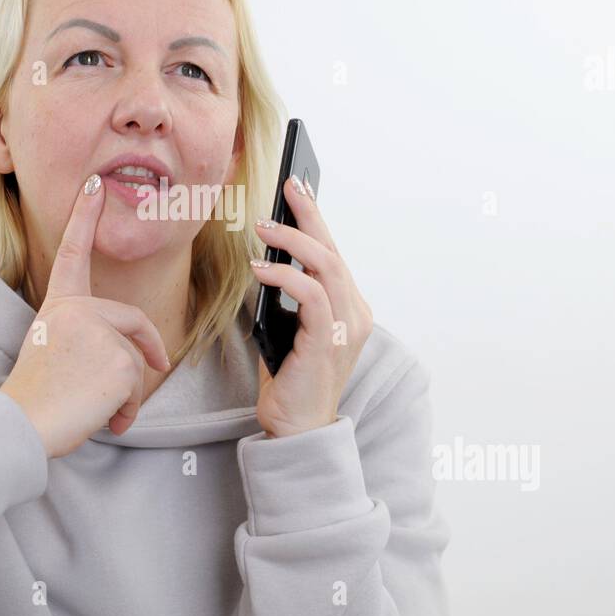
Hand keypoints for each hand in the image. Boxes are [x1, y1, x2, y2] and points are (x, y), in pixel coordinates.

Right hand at [0, 173, 171, 457]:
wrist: (22, 423)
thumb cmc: (34, 397)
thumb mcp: (54, 353)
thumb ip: (86, 340)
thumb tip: (132, 361)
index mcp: (59, 305)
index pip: (72, 252)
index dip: (83, 215)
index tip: (93, 183)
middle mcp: (78, 309)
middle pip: (134, 321)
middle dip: (152, 347)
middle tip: (161, 365)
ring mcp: (100, 331)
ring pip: (137, 361)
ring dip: (127, 396)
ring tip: (98, 413)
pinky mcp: (120, 358)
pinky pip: (139, 385)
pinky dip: (128, 411)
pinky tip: (107, 421)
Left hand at [249, 174, 372, 437]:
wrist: (296, 429)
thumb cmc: (289, 380)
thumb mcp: (286, 328)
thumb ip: (288, 298)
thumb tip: (266, 258)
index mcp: (348, 309)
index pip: (333, 255)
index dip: (316, 220)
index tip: (298, 189)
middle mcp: (354, 314)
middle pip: (334, 252)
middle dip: (310, 215)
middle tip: (289, 186)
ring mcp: (345, 328)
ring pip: (327, 267)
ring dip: (293, 241)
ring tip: (263, 227)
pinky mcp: (327, 342)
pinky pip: (311, 295)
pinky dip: (286, 276)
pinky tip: (261, 268)